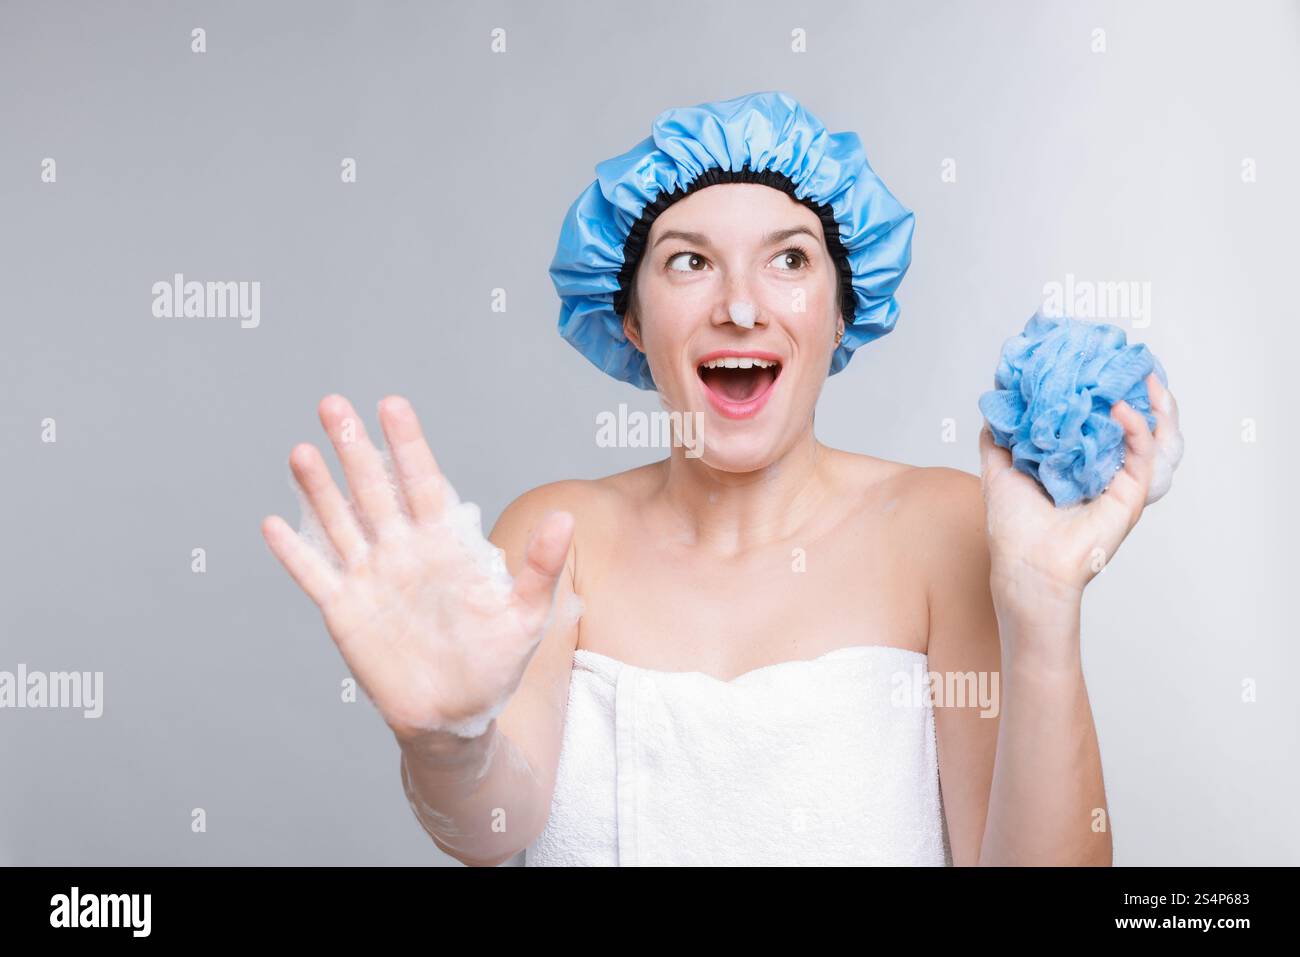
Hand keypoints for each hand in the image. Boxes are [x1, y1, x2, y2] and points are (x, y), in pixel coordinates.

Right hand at [260, 395, 574, 742]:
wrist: (456, 716)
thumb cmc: (494, 663)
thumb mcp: (526, 615)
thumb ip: (540, 566)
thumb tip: (565, 518)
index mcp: (444, 544)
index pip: (423, 482)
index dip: (407, 445)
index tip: (392, 405)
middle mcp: (403, 551)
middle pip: (373, 489)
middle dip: (354, 448)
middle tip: (333, 405)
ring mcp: (371, 577)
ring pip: (339, 522)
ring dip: (319, 488)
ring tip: (301, 451)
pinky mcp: (345, 611)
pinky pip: (315, 576)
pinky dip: (294, 553)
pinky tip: (273, 523)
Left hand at [978, 373, 1181, 617]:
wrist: (1025, 566)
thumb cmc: (1013, 528)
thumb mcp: (999, 473)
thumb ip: (998, 441)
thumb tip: (996, 408)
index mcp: (1079, 465)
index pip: (1103, 421)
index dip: (1107, 392)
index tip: (1101, 362)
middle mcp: (1104, 472)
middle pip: (1135, 425)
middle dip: (1140, 391)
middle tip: (1133, 361)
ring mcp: (1120, 483)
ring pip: (1151, 436)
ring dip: (1155, 403)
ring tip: (1146, 375)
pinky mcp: (1131, 495)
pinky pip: (1142, 455)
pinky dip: (1136, 429)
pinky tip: (1122, 408)